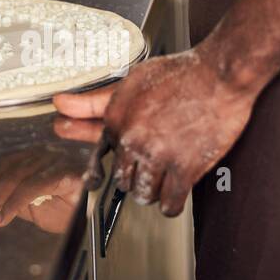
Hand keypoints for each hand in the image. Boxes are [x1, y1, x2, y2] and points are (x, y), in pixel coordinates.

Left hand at [0, 145, 85, 233]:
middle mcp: (39, 155)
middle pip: (0, 172)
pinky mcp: (66, 173)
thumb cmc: (65, 211)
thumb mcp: (28, 209)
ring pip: (14, 178)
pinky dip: (14, 203)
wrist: (97, 217)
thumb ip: (3, 204)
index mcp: (27, 160)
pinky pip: (34, 185)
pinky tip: (2, 219)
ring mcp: (53, 161)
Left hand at [52, 48, 257, 216]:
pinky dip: (171, 205)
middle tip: (150, 168)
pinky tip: (173, 197)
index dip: (109, 162)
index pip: (99, 153)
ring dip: (153, 191)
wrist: (220, 75)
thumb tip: (59, 105)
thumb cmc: (181, 74)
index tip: (110, 171)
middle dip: (135, 177)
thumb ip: (95, 100)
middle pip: (122, 179)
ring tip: (163, 179)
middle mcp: (132, 139)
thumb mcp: (132, 81)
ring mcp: (158, 156)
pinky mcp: (184, 168)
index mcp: (117, 118)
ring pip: (143, 194)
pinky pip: (169, 203)